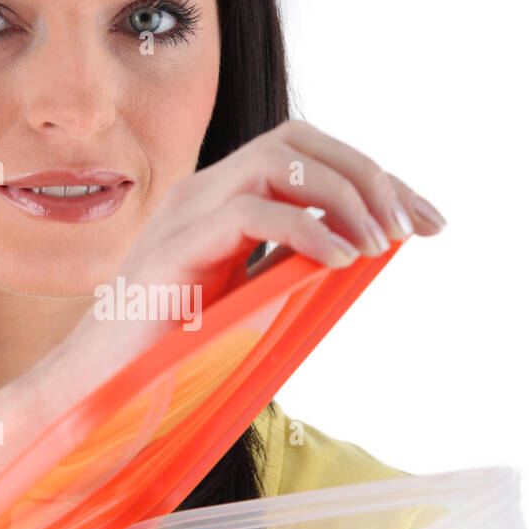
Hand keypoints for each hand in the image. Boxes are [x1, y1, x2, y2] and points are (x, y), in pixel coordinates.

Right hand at [61, 116, 445, 376]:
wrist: (102, 389)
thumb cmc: (175, 356)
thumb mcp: (253, 301)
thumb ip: (296, 269)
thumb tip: (367, 250)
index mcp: (222, 200)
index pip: (306, 154)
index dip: (372, 176)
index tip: (426, 220)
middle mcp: (203, 193)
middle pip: (298, 139)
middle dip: (368, 174)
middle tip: (412, 225)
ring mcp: (184, 214)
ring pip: (277, 161)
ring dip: (344, 195)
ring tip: (381, 243)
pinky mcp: (172, 249)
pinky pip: (249, 213)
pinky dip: (306, 231)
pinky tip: (343, 261)